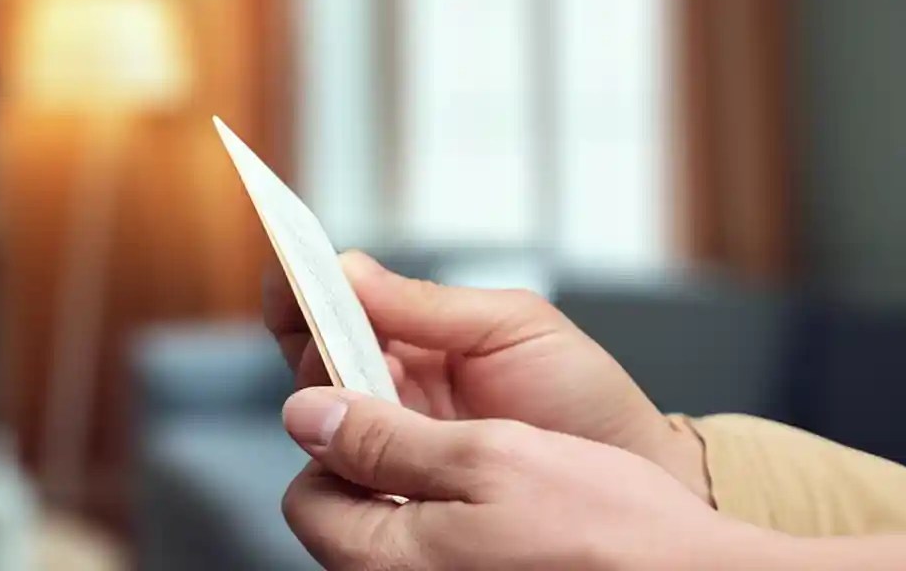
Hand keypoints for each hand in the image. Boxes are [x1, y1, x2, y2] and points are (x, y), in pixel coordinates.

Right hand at [264, 251, 708, 499]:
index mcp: (415, 337)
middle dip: (311, 338)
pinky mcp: (398, 488)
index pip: (336, 307)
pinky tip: (363, 429)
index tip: (283, 270)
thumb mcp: (514, 326)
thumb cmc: (583, 397)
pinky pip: (345, 466)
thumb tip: (348, 267)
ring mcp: (392, 438)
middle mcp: (391, 387)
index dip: (302, 288)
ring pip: (321, 410)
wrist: (631, 475)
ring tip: (368, 377)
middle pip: (313, 357)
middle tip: (334, 336)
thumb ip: (430, 302)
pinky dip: (339, 444)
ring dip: (327, 388)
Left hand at [279, 387, 752, 569]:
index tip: (363, 356)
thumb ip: (381, 438)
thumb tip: (304, 413)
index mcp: (380, 557)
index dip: (331, 415)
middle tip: (414, 359)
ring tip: (457, 394)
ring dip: (407, 430)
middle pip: (345, 485)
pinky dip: (443, 462)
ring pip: (390, 491)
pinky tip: (486, 435)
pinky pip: (433, 508)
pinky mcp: (473, 563)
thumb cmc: (601, 532)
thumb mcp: (487, 461)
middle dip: (368, 414)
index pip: (307, 483)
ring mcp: (436, 570)